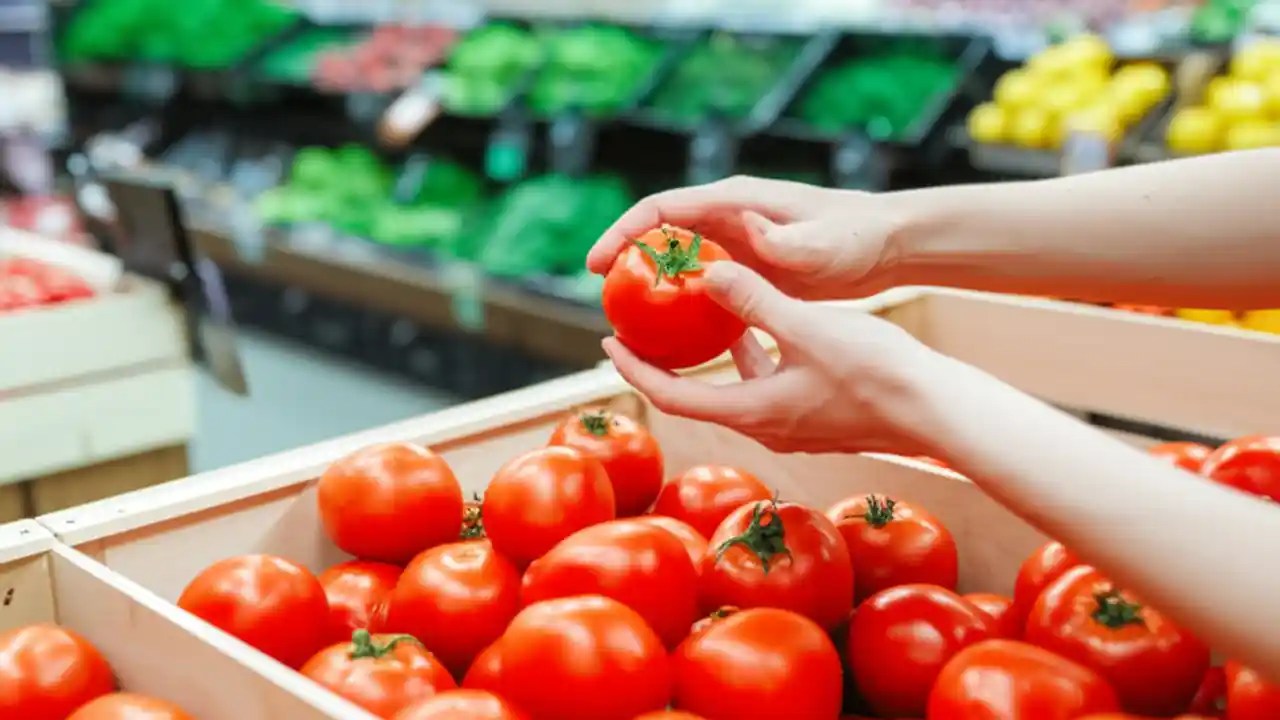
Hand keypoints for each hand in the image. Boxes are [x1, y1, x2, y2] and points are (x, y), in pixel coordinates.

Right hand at [586, 176, 908, 299]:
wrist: (885, 243)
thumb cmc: (856, 237)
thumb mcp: (821, 244)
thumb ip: (784, 241)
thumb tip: (744, 230)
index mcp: (732, 201)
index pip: (660, 210)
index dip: (622, 233)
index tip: (597, 264)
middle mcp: (726, 218)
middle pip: (658, 236)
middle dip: (624, 265)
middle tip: (605, 305)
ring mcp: (735, 244)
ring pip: (677, 264)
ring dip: (652, 291)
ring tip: (630, 330)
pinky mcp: (747, 269)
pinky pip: (702, 287)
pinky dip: (684, 308)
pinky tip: (679, 343)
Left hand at [602, 261, 949, 455]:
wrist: (936, 411)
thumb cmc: (876, 371)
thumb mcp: (807, 328)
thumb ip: (754, 300)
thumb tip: (709, 272)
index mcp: (752, 412)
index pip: (671, 395)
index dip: (634, 369)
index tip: (608, 342)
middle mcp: (766, 428)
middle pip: (697, 396)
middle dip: (666, 364)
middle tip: (642, 331)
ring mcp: (792, 427)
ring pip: (736, 390)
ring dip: (714, 359)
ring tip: (696, 321)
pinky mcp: (816, 418)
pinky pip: (768, 387)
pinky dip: (754, 359)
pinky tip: (763, 327)